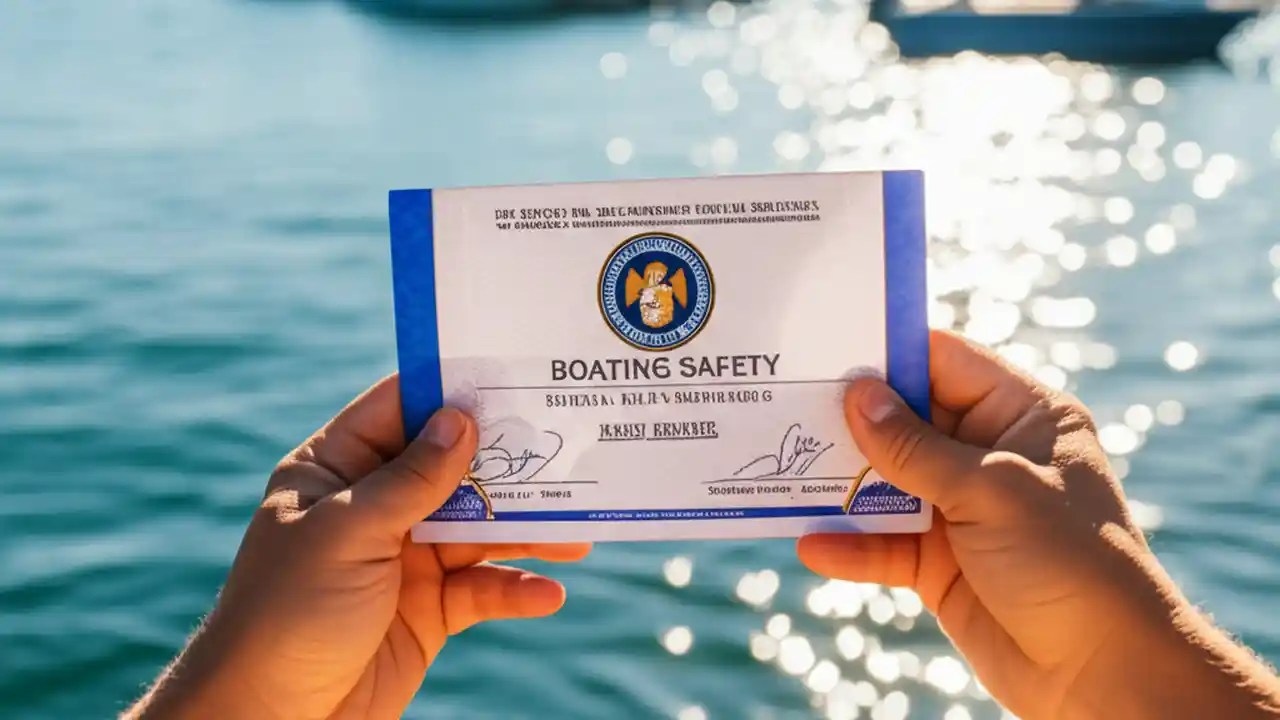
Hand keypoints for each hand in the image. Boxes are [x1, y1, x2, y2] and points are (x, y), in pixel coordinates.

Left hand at [126, 376, 589, 719]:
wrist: (271, 719)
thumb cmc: (286, 614)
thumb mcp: (347, 533)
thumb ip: (411, 480)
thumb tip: (462, 419)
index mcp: (336, 470)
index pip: (397, 410)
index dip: (448, 389)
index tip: (509, 373)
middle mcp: (374, 506)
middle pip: (453, 469)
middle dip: (508, 464)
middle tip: (568, 450)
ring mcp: (404, 559)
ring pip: (479, 530)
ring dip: (529, 532)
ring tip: (581, 532)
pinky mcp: (428, 611)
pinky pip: (482, 590)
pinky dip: (516, 590)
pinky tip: (549, 593)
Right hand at [798, 331, 1279, 718]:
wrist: (1105, 676)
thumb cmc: (1071, 564)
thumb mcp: (991, 492)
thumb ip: (915, 448)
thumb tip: (856, 396)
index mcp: (1022, 417)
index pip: (947, 362)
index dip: (892, 353)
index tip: (830, 346)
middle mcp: (990, 456)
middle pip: (905, 421)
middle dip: (851, 418)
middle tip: (786, 402)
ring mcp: (963, 512)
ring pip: (886, 484)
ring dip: (841, 483)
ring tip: (784, 469)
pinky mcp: (941, 565)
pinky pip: (884, 545)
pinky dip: (851, 546)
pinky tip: (812, 545)